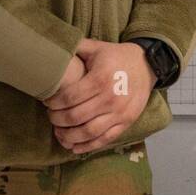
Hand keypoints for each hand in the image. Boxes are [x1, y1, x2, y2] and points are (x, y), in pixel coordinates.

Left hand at [44, 39, 154, 153]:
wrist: (148, 65)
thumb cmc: (118, 56)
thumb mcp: (97, 47)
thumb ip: (76, 47)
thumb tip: (54, 48)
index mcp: (100, 79)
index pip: (68, 98)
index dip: (53, 103)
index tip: (47, 102)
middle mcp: (110, 98)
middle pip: (75, 117)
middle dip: (57, 120)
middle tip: (51, 116)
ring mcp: (120, 112)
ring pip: (88, 132)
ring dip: (68, 136)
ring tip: (59, 132)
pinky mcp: (127, 122)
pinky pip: (104, 139)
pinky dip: (87, 146)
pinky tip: (74, 147)